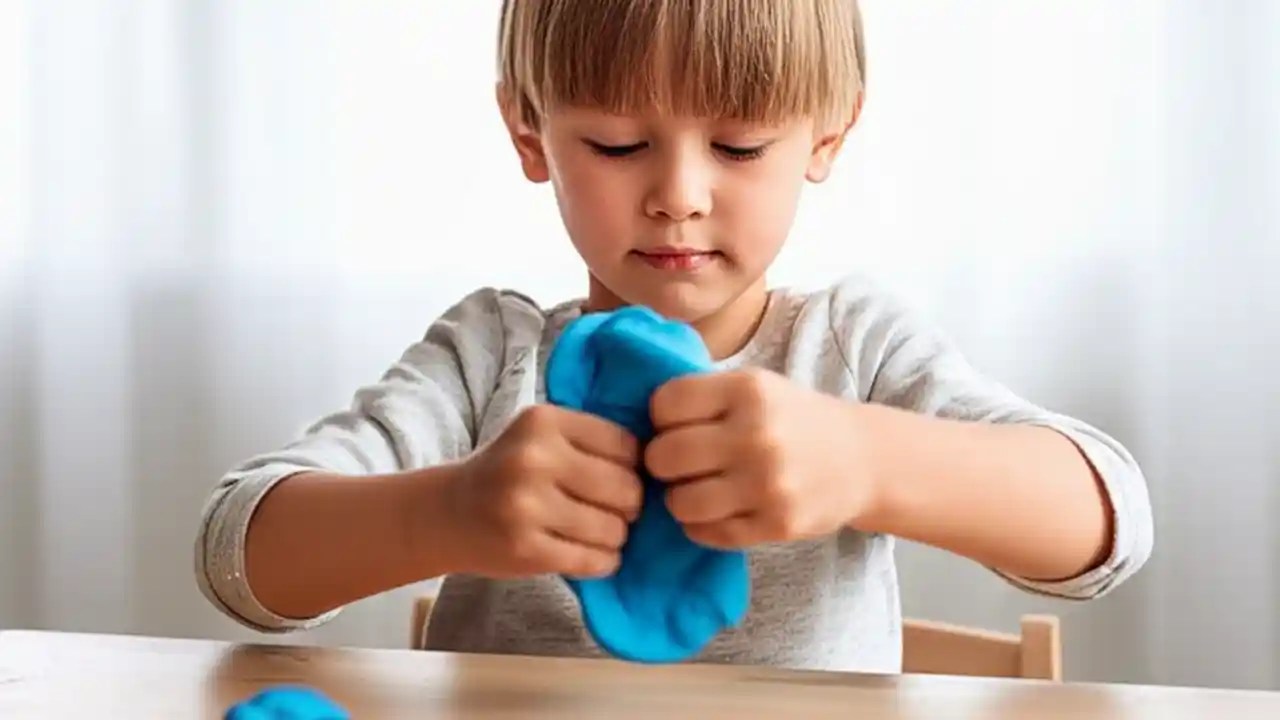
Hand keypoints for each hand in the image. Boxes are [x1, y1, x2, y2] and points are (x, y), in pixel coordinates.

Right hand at [448, 405, 642, 578]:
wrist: (448, 514)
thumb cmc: (508, 472)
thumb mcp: (541, 435)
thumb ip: (590, 440)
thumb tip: (660, 464)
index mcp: (544, 422)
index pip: (627, 446)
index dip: (634, 467)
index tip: (619, 477)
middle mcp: (534, 459)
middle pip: (626, 489)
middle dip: (630, 506)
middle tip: (615, 511)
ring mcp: (528, 507)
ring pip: (614, 529)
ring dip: (616, 537)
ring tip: (598, 532)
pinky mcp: (526, 550)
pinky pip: (594, 560)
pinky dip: (603, 561)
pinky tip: (591, 554)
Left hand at [645, 369, 877, 548]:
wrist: (861, 459)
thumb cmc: (792, 419)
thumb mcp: (755, 387)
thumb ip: (704, 397)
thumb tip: (634, 419)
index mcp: (748, 390)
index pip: (665, 405)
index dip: (661, 418)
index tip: (676, 426)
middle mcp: (757, 435)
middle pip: (663, 456)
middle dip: (662, 462)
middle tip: (677, 463)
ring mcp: (767, 484)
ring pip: (680, 501)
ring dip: (679, 498)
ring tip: (696, 488)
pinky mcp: (776, 524)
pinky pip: (707, 533)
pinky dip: (701, 525)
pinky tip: (716, 511)